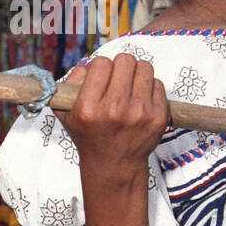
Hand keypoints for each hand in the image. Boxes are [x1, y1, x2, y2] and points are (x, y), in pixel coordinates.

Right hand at [54, 54, 167, 180]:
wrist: (114, 165)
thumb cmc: (90, 135)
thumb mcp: (66, 113)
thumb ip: (70, 83)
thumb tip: (88, 64)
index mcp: (88, 108)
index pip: (101, 63)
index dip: (101, 67)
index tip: (101, 77)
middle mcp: (114, 110)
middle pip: (125, 61)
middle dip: (120, 66)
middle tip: (118, 79)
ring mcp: (139, 113)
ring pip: (144, 68)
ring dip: (136, 74)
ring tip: (130, 87)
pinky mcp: (158, 117)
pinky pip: (158, 83)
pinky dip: (149, 88)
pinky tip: (140, 100)